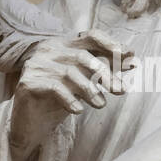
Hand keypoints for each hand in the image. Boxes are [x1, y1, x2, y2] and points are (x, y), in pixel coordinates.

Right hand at [9, 31, 135, 160]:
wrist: (29, 124)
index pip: (90, 36)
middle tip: (121, 90)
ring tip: (101, 104)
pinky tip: (78, 111)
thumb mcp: (85, 83)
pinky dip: (70, 99)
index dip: (111, 44)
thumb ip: (103, 71)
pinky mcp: (28, 82)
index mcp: (64, 44)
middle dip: (105, 74)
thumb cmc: (60, 101)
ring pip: (70, 73)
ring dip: (90, 90)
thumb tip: (132, 61)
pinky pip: (55, 88)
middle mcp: (49, 50)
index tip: (131, 56)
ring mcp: (36, 65)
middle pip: (84, 56)